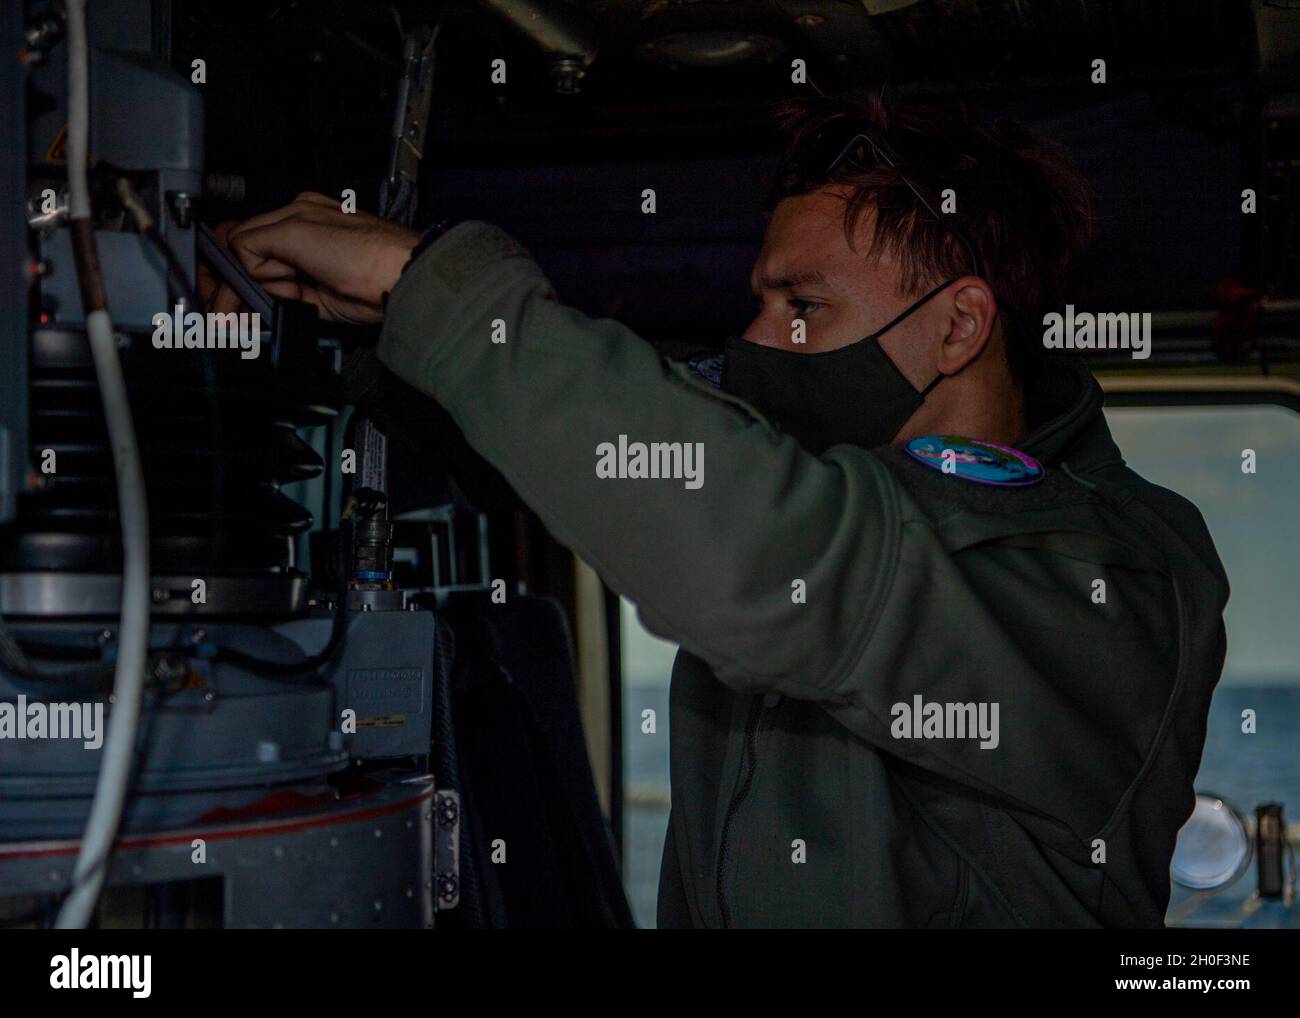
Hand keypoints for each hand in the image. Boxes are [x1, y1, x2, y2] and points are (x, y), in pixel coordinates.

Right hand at [198, 192, 419, 323]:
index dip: (226, 260)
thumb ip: (255, 239)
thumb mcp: (295, 231)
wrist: (398, 284)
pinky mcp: (316, 298)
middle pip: (247, 263)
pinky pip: (281, 305)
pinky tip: (269, 313)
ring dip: (250, 300)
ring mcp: (307, 270)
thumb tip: (238, 257)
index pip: (240, 235)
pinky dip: (270, 311)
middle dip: (233, 285)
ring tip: (254, 307)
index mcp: (292, 214)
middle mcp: (298, 240)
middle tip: (223, 305)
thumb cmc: (363, 251)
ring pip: (261, 287)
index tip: (218, 282)